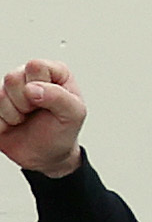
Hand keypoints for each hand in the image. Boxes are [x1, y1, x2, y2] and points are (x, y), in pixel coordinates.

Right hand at [0, 61, 85, 179]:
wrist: (47, 155)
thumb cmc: (63, 130)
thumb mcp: (74, 114)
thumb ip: (59, 97)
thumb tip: (33, 88)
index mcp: (53, 73)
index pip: (35, 66)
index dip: (39, 86)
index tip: (48, 101)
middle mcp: (29, 78)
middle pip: (12, 78)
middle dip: (24, 102)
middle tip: (35, 111)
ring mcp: (10, 92)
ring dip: (13, 114)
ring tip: (25, 118)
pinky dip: (2, 124)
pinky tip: (13, 125)